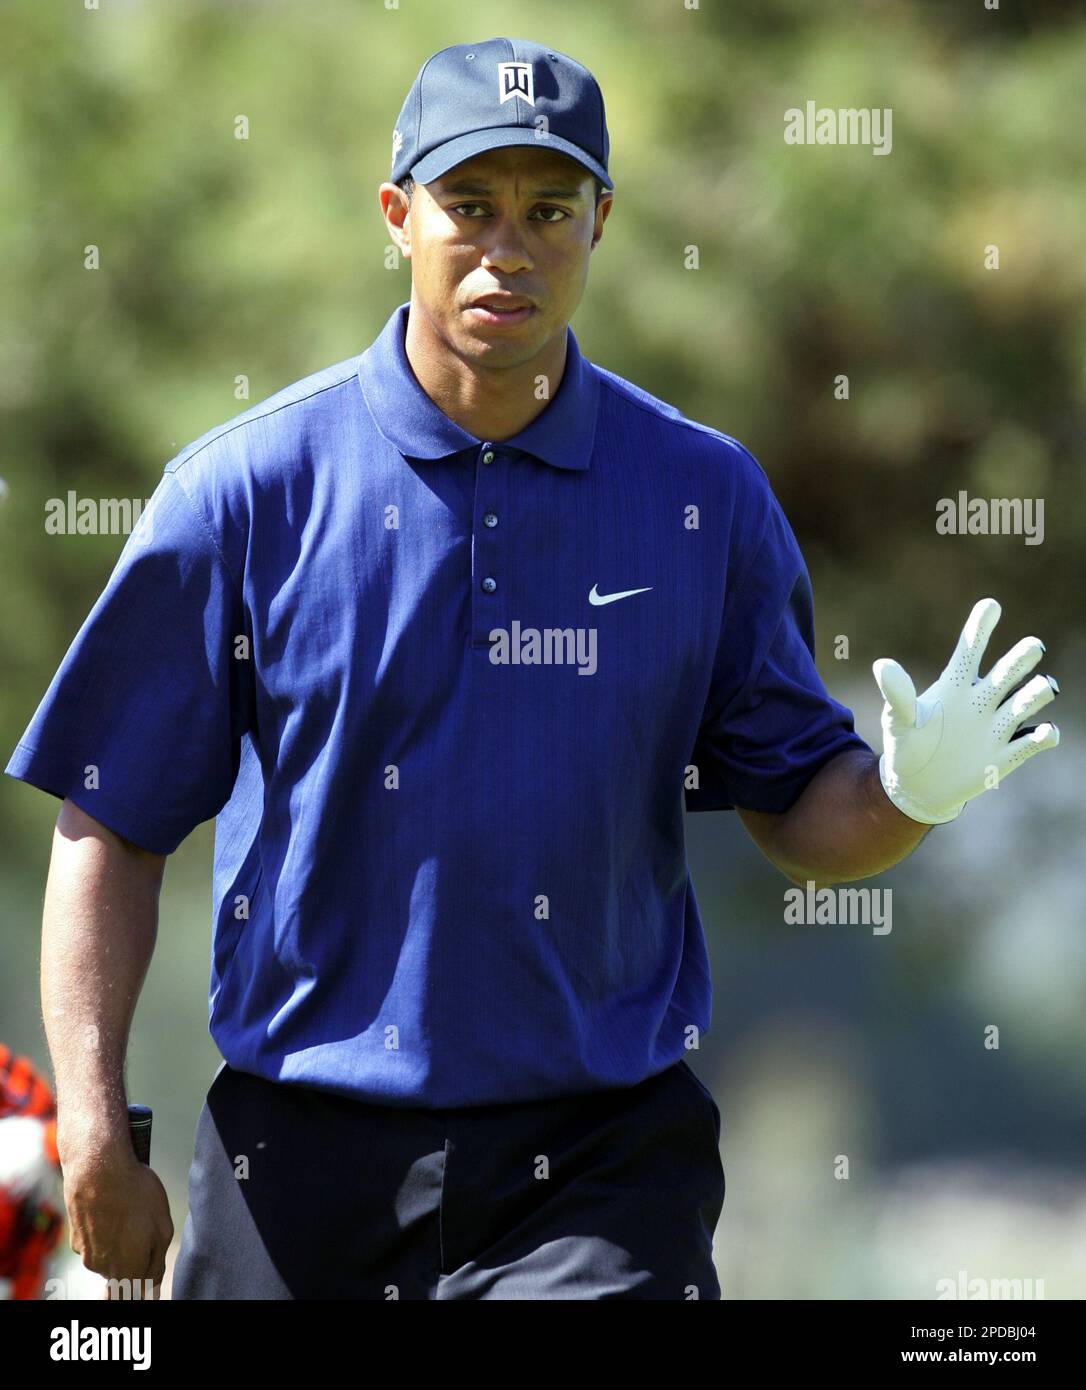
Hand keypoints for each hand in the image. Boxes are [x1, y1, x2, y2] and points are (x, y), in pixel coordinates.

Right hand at [61, 1142, 172, 1299]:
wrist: (97, 1168)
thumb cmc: (136, 1195)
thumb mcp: (162, 1228)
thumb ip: (156, 1264)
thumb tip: (152, 1290)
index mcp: (127, 1271)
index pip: (130, 1297)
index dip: (140, 1290)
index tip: (146, 1283)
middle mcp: (102, 1269)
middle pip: (122, 1275)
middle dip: (134, 1260)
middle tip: (142, 1230)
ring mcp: (85, 1254)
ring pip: (109, 1256)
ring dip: (119, 1242)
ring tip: (129, 1213)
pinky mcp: (75, 1238)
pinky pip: (96, 1240)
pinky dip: (105, 1229)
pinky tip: (112, 1208)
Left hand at [872, 597, 1059, 824]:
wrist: (917, 787)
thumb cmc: (907, 745)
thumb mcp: (898, 721)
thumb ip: (897, 694)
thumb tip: (882, 665)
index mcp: (955, 685)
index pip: (971, 649)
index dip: (980, 627)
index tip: (990, 605)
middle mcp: (982, 700)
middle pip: (1008, 671)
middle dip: (1022, 657)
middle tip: (1032, 646)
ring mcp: (997, 727)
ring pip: (1027, 701)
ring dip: (1037, 692)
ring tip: (1043, 687)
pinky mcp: (1006, 755)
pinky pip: (1033, 742)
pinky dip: (1044, 735)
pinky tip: (1044, 732)